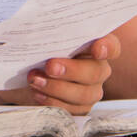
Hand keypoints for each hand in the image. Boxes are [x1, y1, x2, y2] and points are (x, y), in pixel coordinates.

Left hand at [0, 34, 118, 113]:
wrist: (25, 72)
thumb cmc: (38, 49)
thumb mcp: (41, 39)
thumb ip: (44, 34)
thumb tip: (29, 26)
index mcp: (93, 46)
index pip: (111, 46)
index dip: (107, 47)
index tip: (97, 48)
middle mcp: (97, 68)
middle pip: (95, 72)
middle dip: (72, 70)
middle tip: (50, 66)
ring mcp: (90, 89)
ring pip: (85, 94)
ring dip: (58, 88)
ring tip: (35, 80)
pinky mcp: (79, 107)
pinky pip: (73, 110)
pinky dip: (53, 102)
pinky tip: (37, 93)